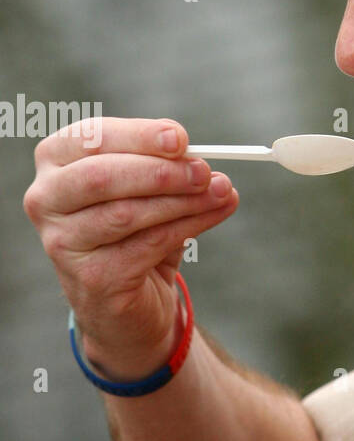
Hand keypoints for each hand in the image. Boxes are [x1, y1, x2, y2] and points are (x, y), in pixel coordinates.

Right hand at [23, 118, 237, 379]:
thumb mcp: (148, 190)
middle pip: (101, 176)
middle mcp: (46, 199)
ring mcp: (62, 241)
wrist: (124, 304)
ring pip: (126, 213)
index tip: (180, 139)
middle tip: (204, 171)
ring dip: (182, 201)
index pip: (91, 138)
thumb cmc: (133, 233)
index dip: (137, 136)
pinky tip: (212, 215)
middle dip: (160, 172)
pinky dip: (186, 226)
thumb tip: (205, 165)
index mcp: (56, 161)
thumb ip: (169, 170)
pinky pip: (146, 245)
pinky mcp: (92, 277)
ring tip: (221, 192)